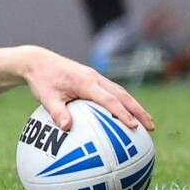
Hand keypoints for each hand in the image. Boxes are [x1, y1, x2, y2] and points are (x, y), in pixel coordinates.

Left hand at [21, 47, 153, 131]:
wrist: (38, 62)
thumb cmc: (42, 80)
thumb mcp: (46, 97)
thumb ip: (57, 112)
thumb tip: (66, 128)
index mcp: (86, 82)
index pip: (109, 100)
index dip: (122, 113)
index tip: (133, 126)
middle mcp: (95, 78)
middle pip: (123, 95)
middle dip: (138, 111)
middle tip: (150, 126)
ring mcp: (95, 77)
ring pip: (121, 92)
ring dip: (135, 106)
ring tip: (146, 121)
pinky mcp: (93, 79)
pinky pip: (113, 91)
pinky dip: (123, 102)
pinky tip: (127, 114)